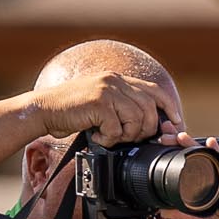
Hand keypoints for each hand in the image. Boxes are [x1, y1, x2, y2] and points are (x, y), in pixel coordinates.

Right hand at [27, 70, 179, 147]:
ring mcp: (107, 90)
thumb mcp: (100, 103)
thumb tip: (145, 125)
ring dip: (125, 136)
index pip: (154, 90)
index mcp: (118, 79)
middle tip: (128, 138)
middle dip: (145, 130)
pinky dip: (108, 139)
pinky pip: (117, 129)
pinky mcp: (99, 103)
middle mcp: (115, 80)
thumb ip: (121, 106)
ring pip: (137, 119)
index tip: (175, 124)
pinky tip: (97, 137)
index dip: (169, 108)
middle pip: (150, 109)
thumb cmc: (71, 112)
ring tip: (109, 137)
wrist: (44, 110)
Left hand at [160, 142, 218, 218]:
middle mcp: (211, 190)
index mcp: (199, 200)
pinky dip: (218, 154)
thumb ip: (182, 218)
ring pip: (207, 162)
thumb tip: (161, 209)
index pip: (183, 179)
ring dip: (194, 148)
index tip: (158, 156)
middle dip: (179, 151)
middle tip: (165, 138)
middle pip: (193, 165)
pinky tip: (210, 144)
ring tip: (181, 137)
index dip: (171, 167)